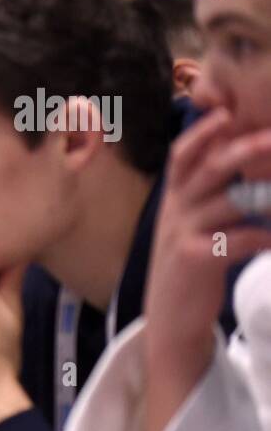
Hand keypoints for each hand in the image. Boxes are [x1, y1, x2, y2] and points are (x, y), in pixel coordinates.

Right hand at [144, 109, 270, 430]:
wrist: (170, 318)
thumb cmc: (191, 267)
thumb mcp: (190, 226)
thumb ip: (207, 195)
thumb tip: (238, 159)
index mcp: (174, 199)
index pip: (181, 155)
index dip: (204, 132)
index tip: (229, 112)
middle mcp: (174, 211)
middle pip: (207, 169)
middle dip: (241, 150)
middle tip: (270, 138)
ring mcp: (183, 235)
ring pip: (228, 202)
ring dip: (264, 194)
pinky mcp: (195, 260)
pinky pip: (237, 240)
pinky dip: (263, 236)